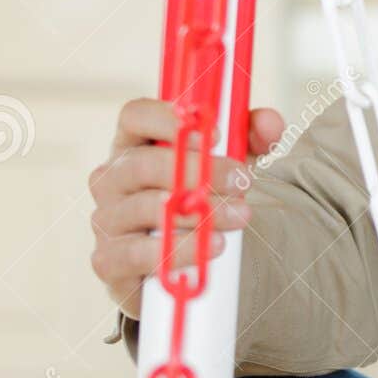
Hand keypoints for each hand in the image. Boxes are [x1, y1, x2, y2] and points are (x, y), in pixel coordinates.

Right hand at [87, 98, 285, 317]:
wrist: (192, 261)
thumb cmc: (205, 198)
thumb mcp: (233, 162)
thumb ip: (252, 136)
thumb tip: (270, 123)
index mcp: (136, 144)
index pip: (135, 116)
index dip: (168, 119)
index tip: (214, 133)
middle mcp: (113, 178)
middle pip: (142, 164)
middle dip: (198, 171)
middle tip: (242, 181)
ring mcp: (107, 219)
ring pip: (144, 208)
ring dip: (199, 213)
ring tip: (240, 216)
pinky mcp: (109, 260)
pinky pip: (135, 254)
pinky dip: (179, 250)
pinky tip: (212, 248)